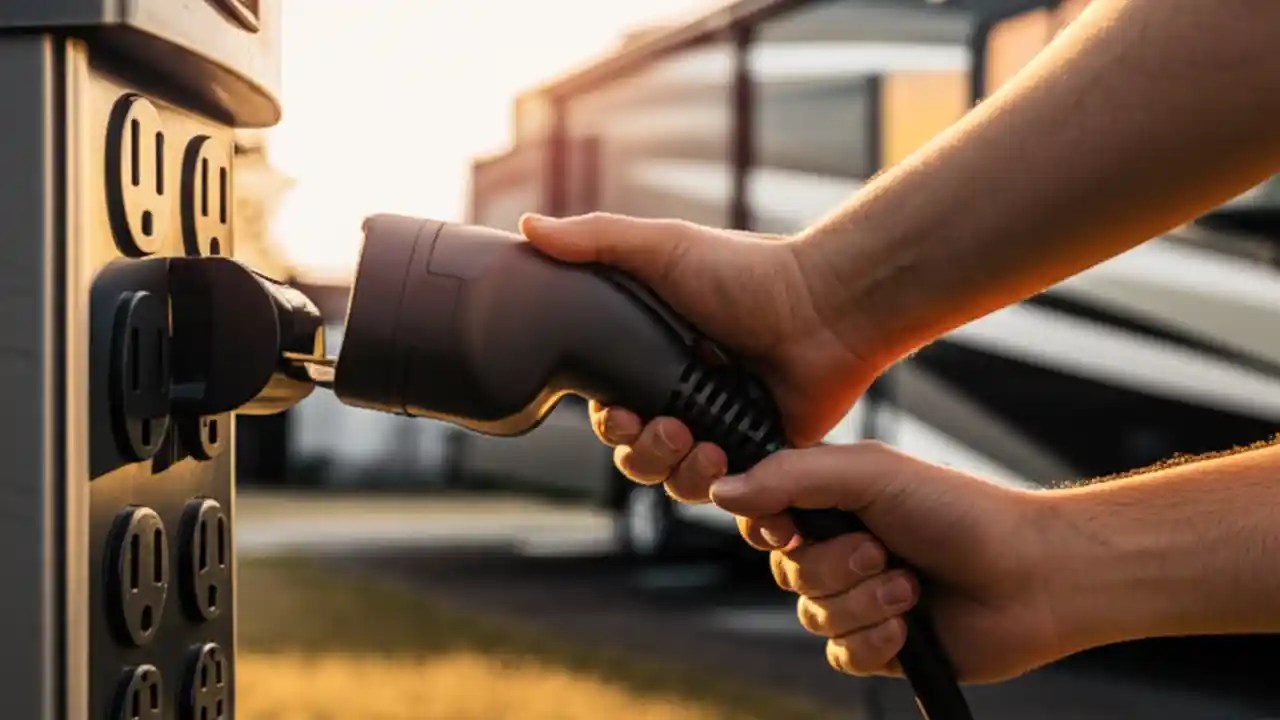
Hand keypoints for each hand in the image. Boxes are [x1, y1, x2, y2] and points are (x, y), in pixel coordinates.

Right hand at [521, 212, 882, 500]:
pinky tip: (730, 464)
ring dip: (680, 471)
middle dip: (644, 452)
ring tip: (705, 447)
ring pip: (677, 481)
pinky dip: (725, 489)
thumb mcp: (664, 248)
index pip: (611, 412)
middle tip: (670, 427)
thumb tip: (527, 228)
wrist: (828, 306)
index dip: (607, 423)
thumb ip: (596, 241)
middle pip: (637, 455)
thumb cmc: (751, 273)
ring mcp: (725, 428)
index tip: (616, 412)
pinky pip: (731, 494)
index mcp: (657, 359)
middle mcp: (686, 397)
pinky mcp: (764, 454)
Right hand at [710, 442, 1068, 682]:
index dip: (769, 528)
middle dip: (835, 568)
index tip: (792, 527)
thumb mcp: (868, 473)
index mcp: (830, 503)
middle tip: (881, 552)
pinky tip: (910, 624)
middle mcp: (839, 550)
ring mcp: (858, 599)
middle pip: (785, 573)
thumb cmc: (959, 511)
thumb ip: (791, 476)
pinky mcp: (879, 646)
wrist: (1028, 576)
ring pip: (812, 616)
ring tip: (909, 587)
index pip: (762, 517)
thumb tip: (723, 491)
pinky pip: (841, 655)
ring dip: (864, 604)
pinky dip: (876, 640)